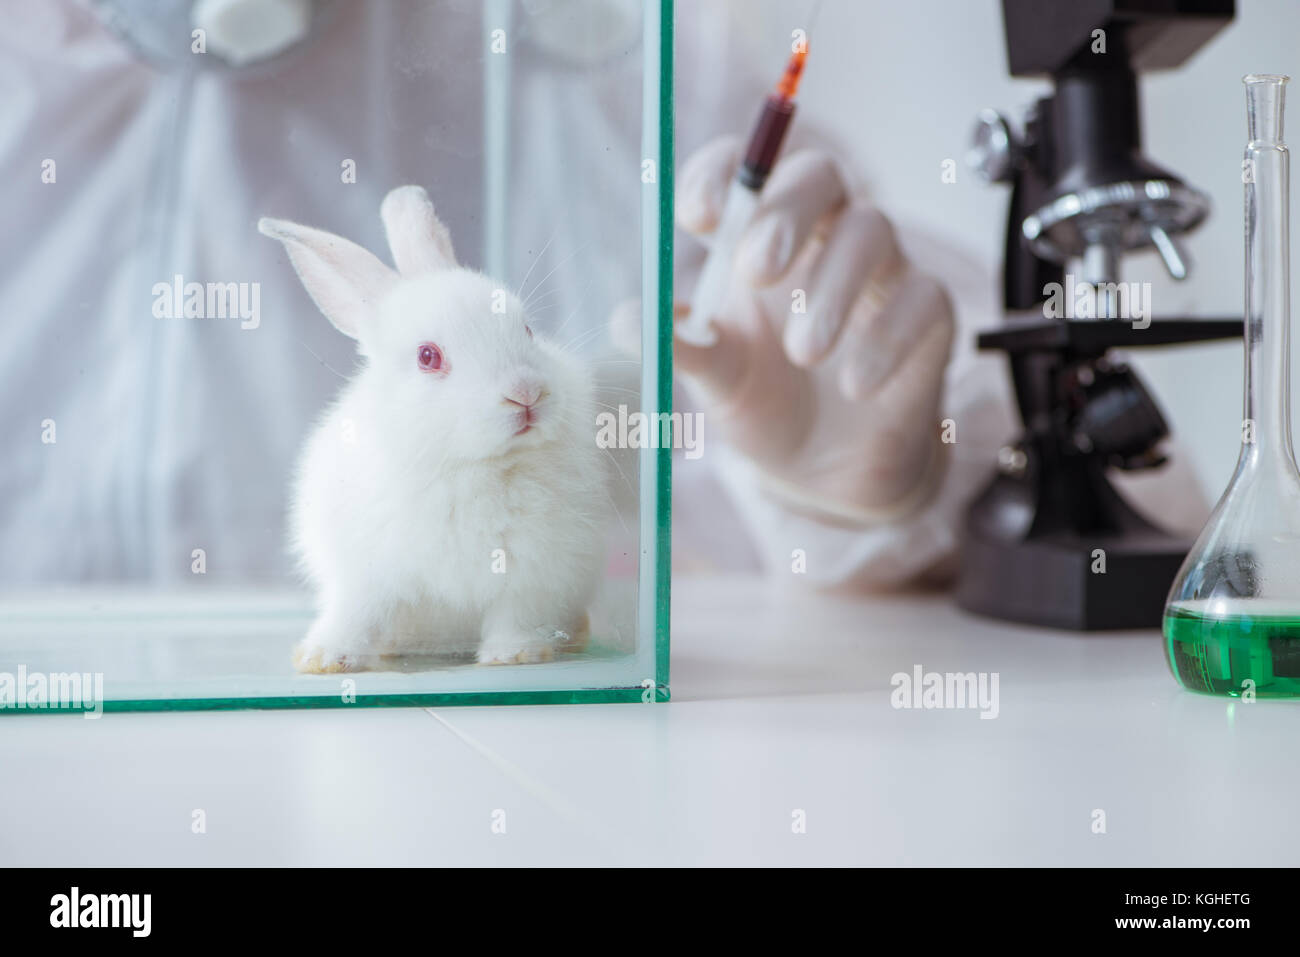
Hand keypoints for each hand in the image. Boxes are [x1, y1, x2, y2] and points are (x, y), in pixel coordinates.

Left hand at [673, 136, 955, 517]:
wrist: (827, 473)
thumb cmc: (767, 403)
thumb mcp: (716, 378)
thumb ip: (678, 347)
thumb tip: (627, 321)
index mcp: (759, 238)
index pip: (745, 170)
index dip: (722, 175)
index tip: (699, 217)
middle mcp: (822, 237)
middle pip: (819, 175)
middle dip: (785, 213)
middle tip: (756, 270)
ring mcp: (881, 270)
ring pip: (872, 230)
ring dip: (832, 289)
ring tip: (804, 354)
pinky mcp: (929, 313)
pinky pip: (921, 299)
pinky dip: (884, 340)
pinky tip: (854, 384)